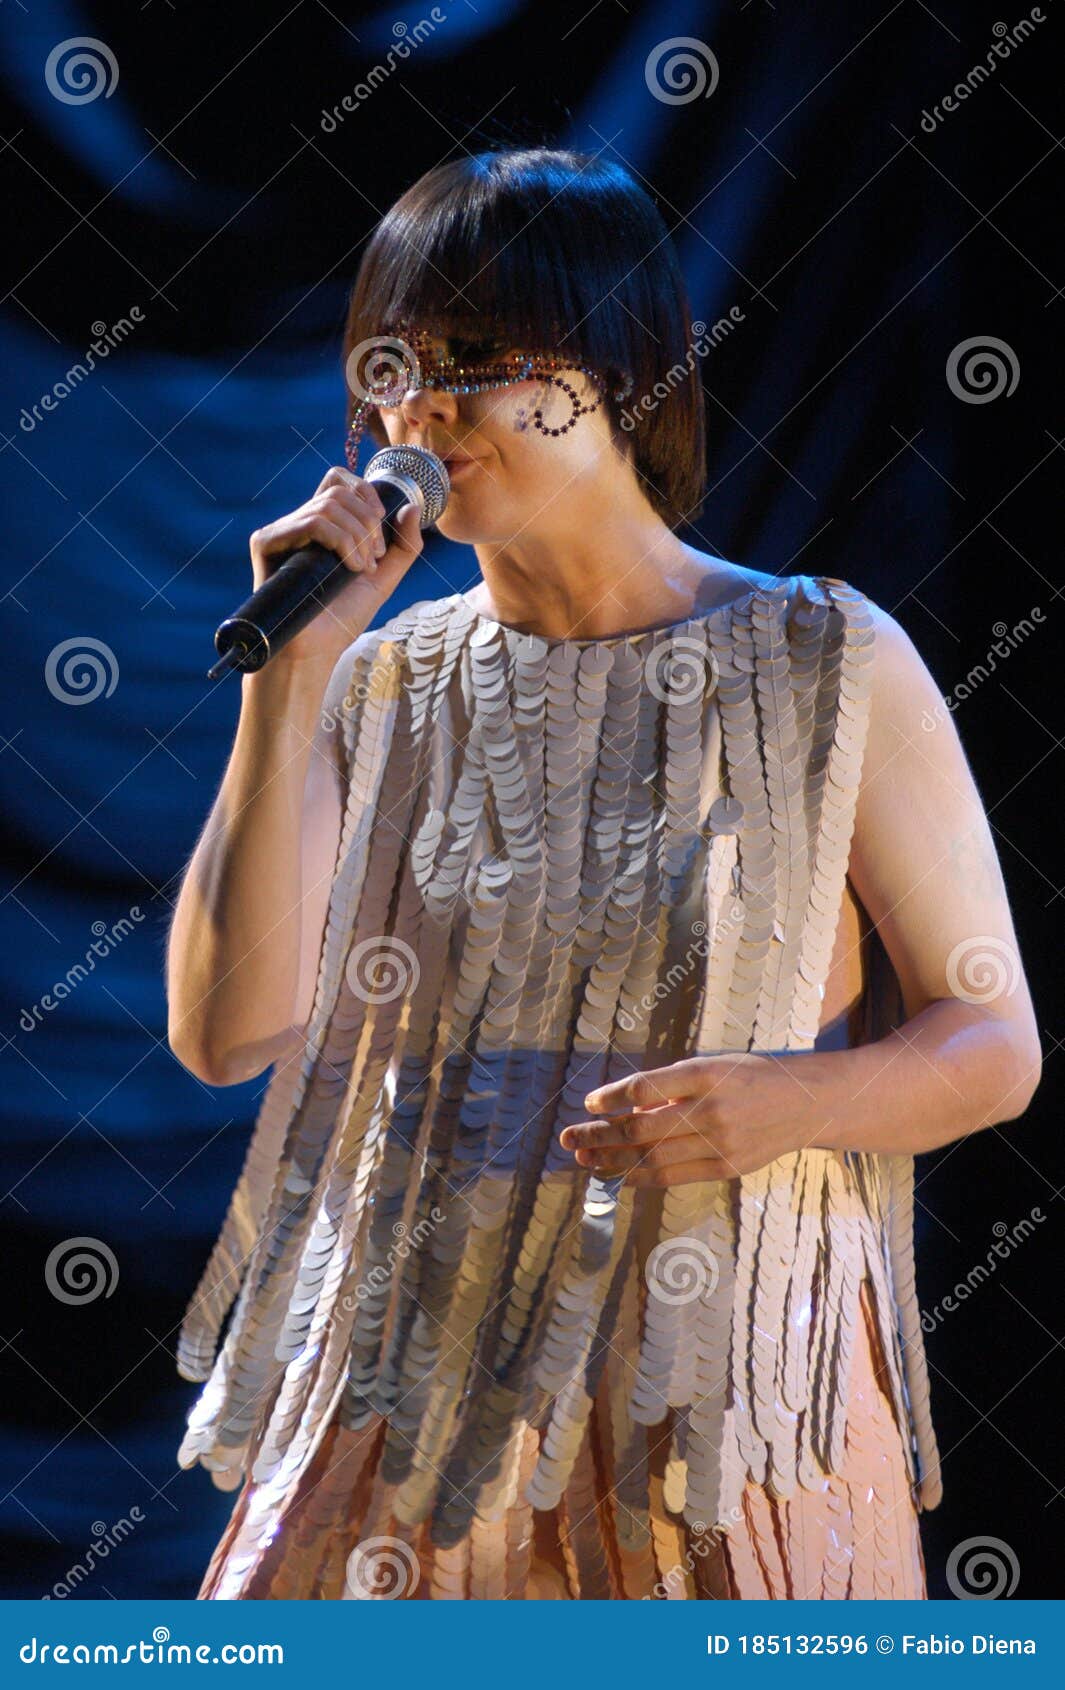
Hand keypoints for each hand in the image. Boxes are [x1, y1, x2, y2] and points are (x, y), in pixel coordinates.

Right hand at [248, 465, 423, 668]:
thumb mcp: (383, 579)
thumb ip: (404, 546)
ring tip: (360, 570)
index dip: (368, 497)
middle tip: (373, 561)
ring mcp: (281, 531)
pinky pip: (312, 522)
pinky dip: (341, 541)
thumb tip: (413, 507)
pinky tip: (347, 568)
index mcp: (322, 525)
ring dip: (358, 537)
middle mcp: (299, 523)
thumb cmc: (342, 619)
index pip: (341, 482)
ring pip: (330, 504)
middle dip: (369, 523)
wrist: (316, 651)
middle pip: (341, 490)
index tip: (381, 540)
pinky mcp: (267, 542)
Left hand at [559, 1053, 813, 1185]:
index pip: (645, 1089)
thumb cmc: (752, 1077)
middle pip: (641, 1128)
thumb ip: (674, 1085)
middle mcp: (711, 1109)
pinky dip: (641, 1177)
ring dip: (611, 1160)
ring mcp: (720, 1143)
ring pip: (652, 1157)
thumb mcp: (714, 1065)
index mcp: (706, 1074)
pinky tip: (618, 1176)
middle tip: (568, 1137)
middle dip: (599, 1135)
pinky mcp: (726, 1168)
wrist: (806, 1104)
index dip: (611, 1097)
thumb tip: (625, 1107)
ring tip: (583, 1159)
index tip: (589, 1103)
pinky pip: (674, 1177)